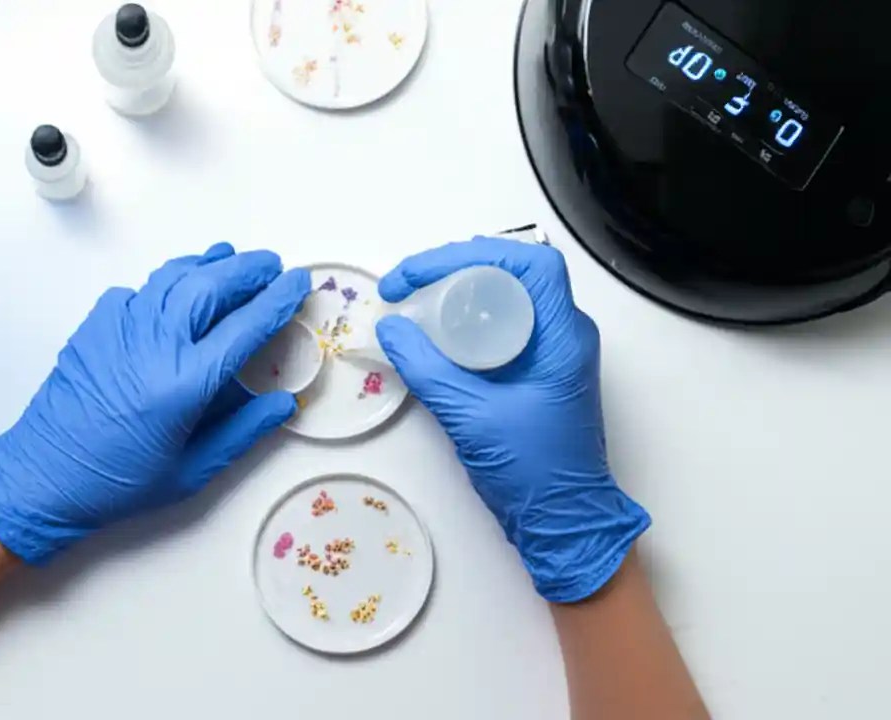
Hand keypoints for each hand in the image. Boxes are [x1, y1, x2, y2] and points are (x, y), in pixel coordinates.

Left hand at [0, 244, 310, 563]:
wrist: (42, 477)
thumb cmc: (117, 482)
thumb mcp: (192, 470)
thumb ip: (243, 431)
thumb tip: (284, 402)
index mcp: (184, 383)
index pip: (245, 326)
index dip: (278, 300)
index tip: (298, 283)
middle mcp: (153, 345)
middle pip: (211, 285)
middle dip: (248, 269)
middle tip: (271, 265)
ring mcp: (120, 328)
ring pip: (173, 277)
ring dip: (208, 264)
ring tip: (231, 259)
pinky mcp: (95, 326)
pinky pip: (139, 291)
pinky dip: (167, 281)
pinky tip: (178, 288)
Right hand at [376, 237, 649, 602]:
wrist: (564, 523)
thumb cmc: (533, 472)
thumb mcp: (471, 418)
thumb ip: (427, 370)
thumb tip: (391, 329)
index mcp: (563, 338)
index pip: (530, 264)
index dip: (475, 253)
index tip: (425, 271)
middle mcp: (565, 336)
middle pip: (515, 272)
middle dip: (457, 266)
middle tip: (410, 283)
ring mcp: (554, 353)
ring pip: (508, 297)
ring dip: (461, 290)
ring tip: (416, 300)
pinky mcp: (539, 372)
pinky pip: (504, 326)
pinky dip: (468, 320)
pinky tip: (436, 332)